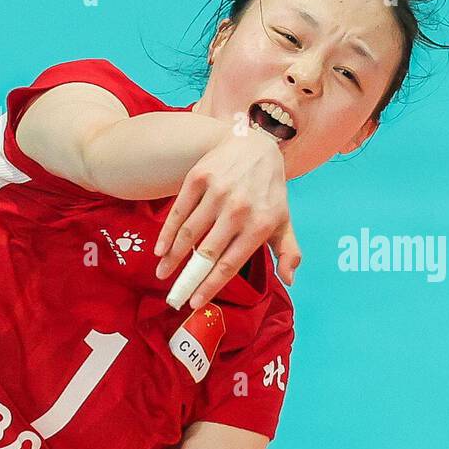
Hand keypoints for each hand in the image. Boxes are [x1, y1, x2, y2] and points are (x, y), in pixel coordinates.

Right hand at [153, 124, 302, 307]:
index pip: (230, 263)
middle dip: (187, 277)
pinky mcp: (199, 178)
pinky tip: (160, 249)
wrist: (254, 146)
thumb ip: (289, 251)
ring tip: (163, 273)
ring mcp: (218, 192)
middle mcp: (239, 209)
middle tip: (174, 294)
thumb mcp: (283, 220)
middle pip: (206, 253)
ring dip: (172, 257)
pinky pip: (179, 211)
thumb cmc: (268, 192)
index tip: (195, 302)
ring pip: (189, 233)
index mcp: (260, 225)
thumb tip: (289, 280)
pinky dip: (167, 233)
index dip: (210, 286)